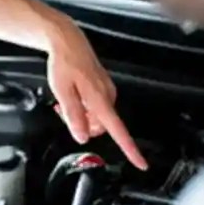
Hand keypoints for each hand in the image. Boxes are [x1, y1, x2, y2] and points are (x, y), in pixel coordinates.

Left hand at [45, 23, 148, 169]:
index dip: (130, 149)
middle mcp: (108, 96)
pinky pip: (96, 106)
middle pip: (100, 126)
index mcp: (100, 99)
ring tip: (65, 100)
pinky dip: (84, 107)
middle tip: (63, 112)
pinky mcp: (103, 87)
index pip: (118, 129)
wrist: (68, 40)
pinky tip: (73, 95)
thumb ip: (74, 115)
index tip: (141, 163)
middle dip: (83, 125)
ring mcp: (107, 91)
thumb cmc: (64, 63)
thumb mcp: (62, 91)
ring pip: (97, 117)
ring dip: (82, 115)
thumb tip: (83, 137)